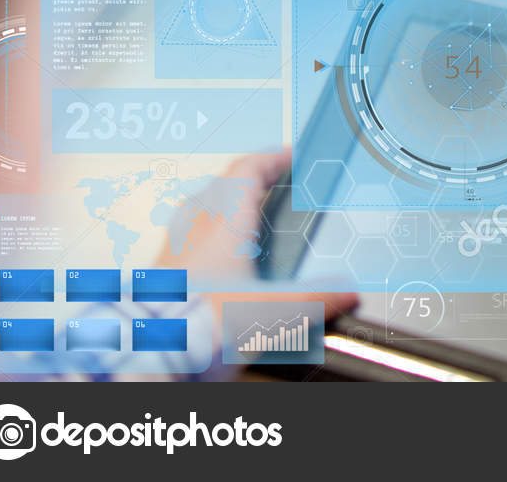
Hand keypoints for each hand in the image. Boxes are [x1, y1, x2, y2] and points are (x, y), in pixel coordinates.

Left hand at [154, 151, 357, 355]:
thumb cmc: (209, 323)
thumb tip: (348, 293)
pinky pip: (187, 236)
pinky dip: (206, 237)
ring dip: (225, 208)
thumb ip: (317, 301)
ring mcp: (175, 244)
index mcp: (226, 220)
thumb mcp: (275, 311)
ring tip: (245, 224)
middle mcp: (197, 223)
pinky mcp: (161, 268)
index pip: (249, 168)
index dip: (271, 158)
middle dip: (250, 183)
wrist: (158, 350)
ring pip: (202, 209)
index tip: (289, 156)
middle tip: (272, 188)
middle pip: (225, 185)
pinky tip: (217, 263)